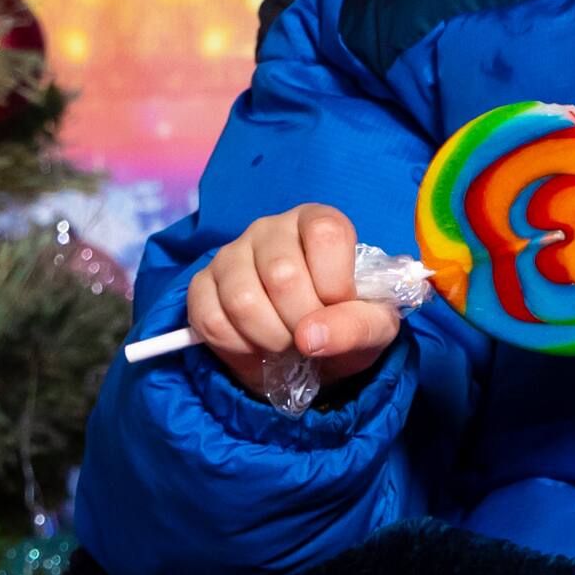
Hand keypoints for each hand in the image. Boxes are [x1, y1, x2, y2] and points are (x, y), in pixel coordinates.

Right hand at [184, 203, 403, 398]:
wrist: (310, 352)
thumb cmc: (344, 324)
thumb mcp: (373, 328)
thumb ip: (357, 326)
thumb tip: (311, 336)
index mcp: (317, 222)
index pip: (326, 233)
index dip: (335, 283)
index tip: (339, 306)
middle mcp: (271, 229)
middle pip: (282, 274)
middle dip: (302, 322)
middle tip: (310, 335)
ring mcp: (231, 254)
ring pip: (242, 299)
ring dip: (270, 338)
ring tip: (285, 343)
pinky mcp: (202, 285)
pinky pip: (211, 319)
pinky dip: (238, 347)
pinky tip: (255, 345)